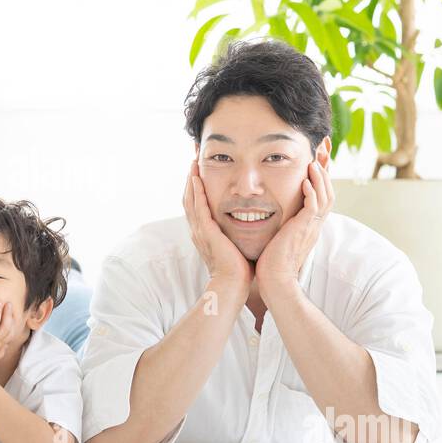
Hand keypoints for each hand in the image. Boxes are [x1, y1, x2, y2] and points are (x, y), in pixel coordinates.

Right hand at [183, 159, 250, 286]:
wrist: (233, 284)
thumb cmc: (239, 268)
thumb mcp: (236, 244)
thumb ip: (238, 231)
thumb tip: (252, 221)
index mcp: (204, 232)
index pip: (196, 203)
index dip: (196, 186)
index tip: (200, 169)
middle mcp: (198, 229)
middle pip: (189, 197)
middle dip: (190, 177)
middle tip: (193, 158)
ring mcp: (200, 230)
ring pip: (190, 199)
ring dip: (190, 179)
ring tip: (193, 162)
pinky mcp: (206, 232)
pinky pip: (198, 208)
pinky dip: (196, 193)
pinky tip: (196, 179)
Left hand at [257, 157, 332, 302]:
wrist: (274, 281)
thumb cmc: (271, 262)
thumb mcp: (279, 237)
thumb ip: (280, 224)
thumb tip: (267, 212)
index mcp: (309, 225)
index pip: (321, 196)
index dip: (321, 178)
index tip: (317, 160)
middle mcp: (314, 225)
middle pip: (329, 192)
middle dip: (326, 171)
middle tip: (323, 151)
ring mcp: (311, 228)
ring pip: (326, 197)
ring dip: (321, 177)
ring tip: (315, 161)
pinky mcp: (303, 230)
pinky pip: (314, 207)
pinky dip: (312, 192)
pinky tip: (305, 179)